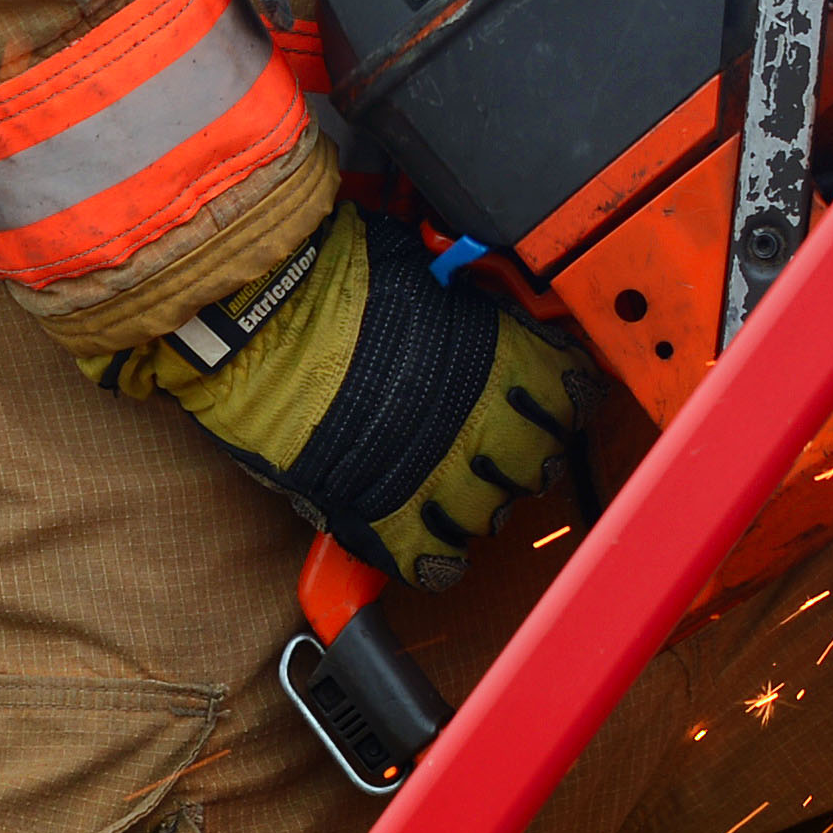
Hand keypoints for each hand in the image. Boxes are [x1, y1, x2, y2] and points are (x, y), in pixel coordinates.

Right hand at [94, 209, 588, 587]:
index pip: (571, 394)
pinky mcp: (386, 517)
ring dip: (480, 504)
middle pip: (539, 464)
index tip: (550, 397)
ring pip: (492, 517)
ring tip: (454, 486)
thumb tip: (470, 298)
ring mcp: (439, 475)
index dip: (561, 396)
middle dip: (525, 456)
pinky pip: (435, 564)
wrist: (260, 322)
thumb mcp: (420, 268)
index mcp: (504, 356)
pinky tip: (429, 540)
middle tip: (498, 445)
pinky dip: (437, 559)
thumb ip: (461, 299)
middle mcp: (485, 422)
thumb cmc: (333, 277)